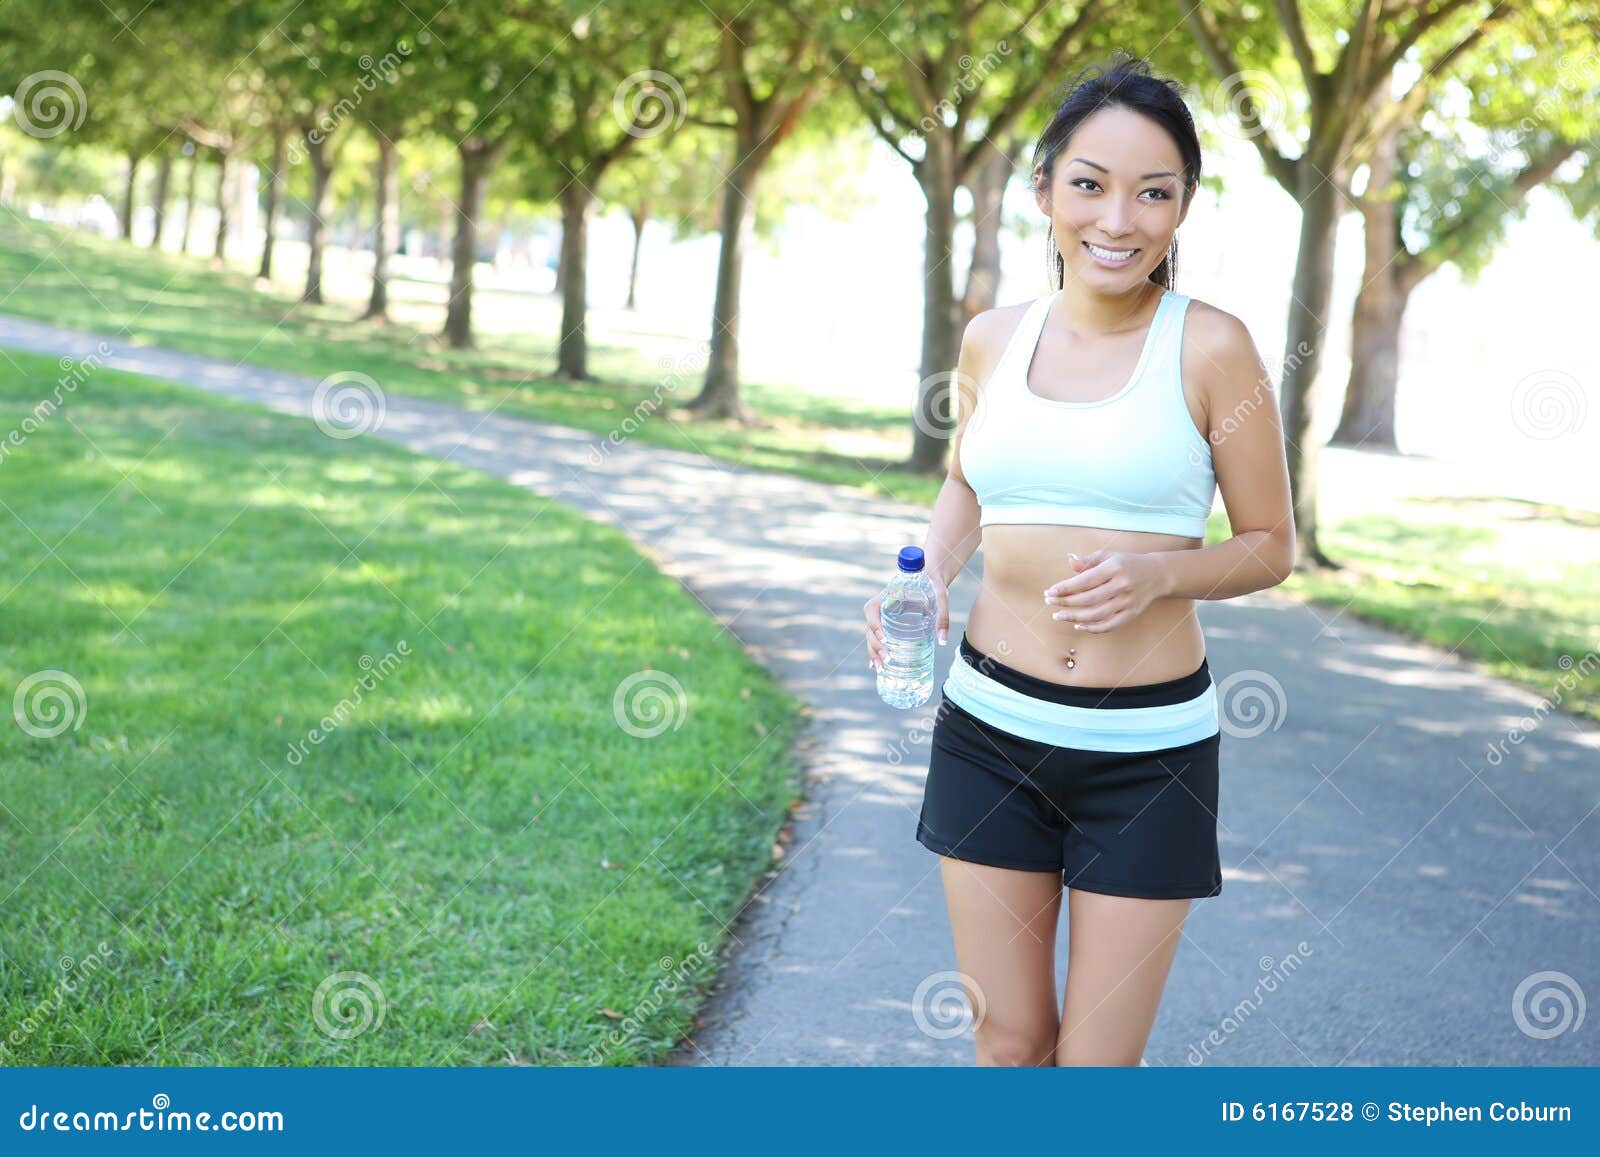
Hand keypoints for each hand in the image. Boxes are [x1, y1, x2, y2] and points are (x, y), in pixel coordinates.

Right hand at [864, 574, 949, 671]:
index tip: (883, 637)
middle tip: (887, 658)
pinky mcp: (889, 625)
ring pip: (871, 636)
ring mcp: (884, 617)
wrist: (929, 578)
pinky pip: (878, 639)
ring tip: (879, 668)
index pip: (872, 609)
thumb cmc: (932, 584)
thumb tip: (942, 640)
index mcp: (888, 595)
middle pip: (870, 627)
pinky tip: (877, 666)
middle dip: (875, 645)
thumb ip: (942, 615)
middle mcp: (882, 607)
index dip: (874, 624)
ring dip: (873, 652)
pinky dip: (876, 652)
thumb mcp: (940, 596)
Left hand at [1042, 550, 1164, 633]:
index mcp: (1114, 568)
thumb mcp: (1109, 556)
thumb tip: (1070, 560)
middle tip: (1049, 602)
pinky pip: (1109, 625)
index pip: (1085, 580)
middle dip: (1065, 602)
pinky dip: (1092, 628)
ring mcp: (1127, 601)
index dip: (1065, 587)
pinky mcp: (1131, 614)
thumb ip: (1088, 560)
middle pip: (1088, 599)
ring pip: (1096, 614)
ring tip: (1058, 615)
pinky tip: (1078, 625)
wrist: (1157, 574)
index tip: (1050, 591)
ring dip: (1074, 617)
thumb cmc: (1127, 563)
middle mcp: (1122, 585)